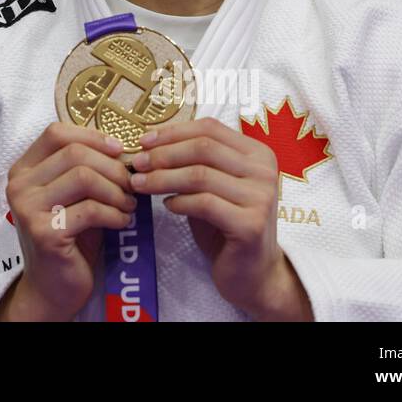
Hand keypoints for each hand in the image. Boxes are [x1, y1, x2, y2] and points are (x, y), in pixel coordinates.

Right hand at [0, 123, 134, 321]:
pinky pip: (91, 210)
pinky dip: (115, 214)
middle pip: (74, 153)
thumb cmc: (67, 236)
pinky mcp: (46, 233)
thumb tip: (122, 148)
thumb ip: (82, 169)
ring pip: (84, 177)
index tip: (119, 150)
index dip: (92, 136)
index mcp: (22, 170)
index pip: (56, 133)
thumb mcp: (70, 196)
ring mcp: (29, 209)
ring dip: (116, 190)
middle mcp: (19, 185)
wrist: (51, 287)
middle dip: (112, 167)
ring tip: (128, 205)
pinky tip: (122, 222)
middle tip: (131, 185)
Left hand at [129, 118, 312, 320]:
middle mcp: (264, 171)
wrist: (253, 272)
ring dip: (163, 178)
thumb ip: (192, 162)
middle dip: (163, 154)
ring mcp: (261, 197)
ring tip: (141, 185)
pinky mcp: (251, 225)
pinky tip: (167, 206)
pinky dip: (179, 202)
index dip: (173, 132)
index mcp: (257, 154)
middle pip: (203, 148)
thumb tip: (148, 144)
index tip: (143, 141)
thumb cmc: (226, 224)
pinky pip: (204, 203)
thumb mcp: (212, 185)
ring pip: (200, 175)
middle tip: (137, 164)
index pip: (210, 128)